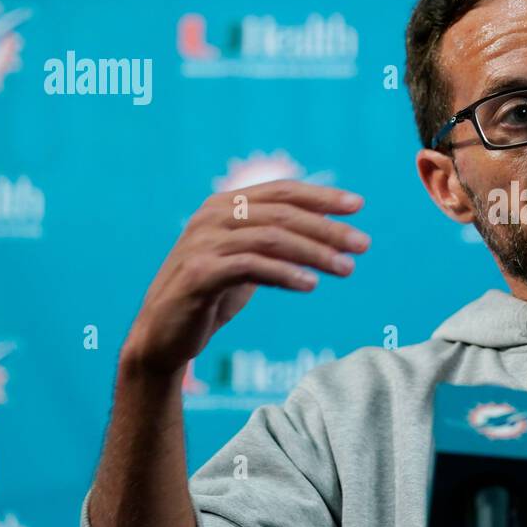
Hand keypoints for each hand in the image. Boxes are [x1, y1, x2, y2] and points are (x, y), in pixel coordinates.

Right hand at [120, 179, 368, 376]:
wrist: (162, 335)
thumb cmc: (211, 295)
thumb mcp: (249, 260)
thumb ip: (277, 239)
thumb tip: (326, 225)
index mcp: (225, 205)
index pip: (282, 191)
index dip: (322, 196)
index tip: (358, 206)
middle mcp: (212, 216)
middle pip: (283, 214)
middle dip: (328, 228)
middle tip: (364, 244)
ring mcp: (203, 243)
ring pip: (272, 238)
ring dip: (315, 253)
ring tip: (346, 268)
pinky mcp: (198, 273)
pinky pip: (251, 267)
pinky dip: (285, 273)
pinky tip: (311, 285)